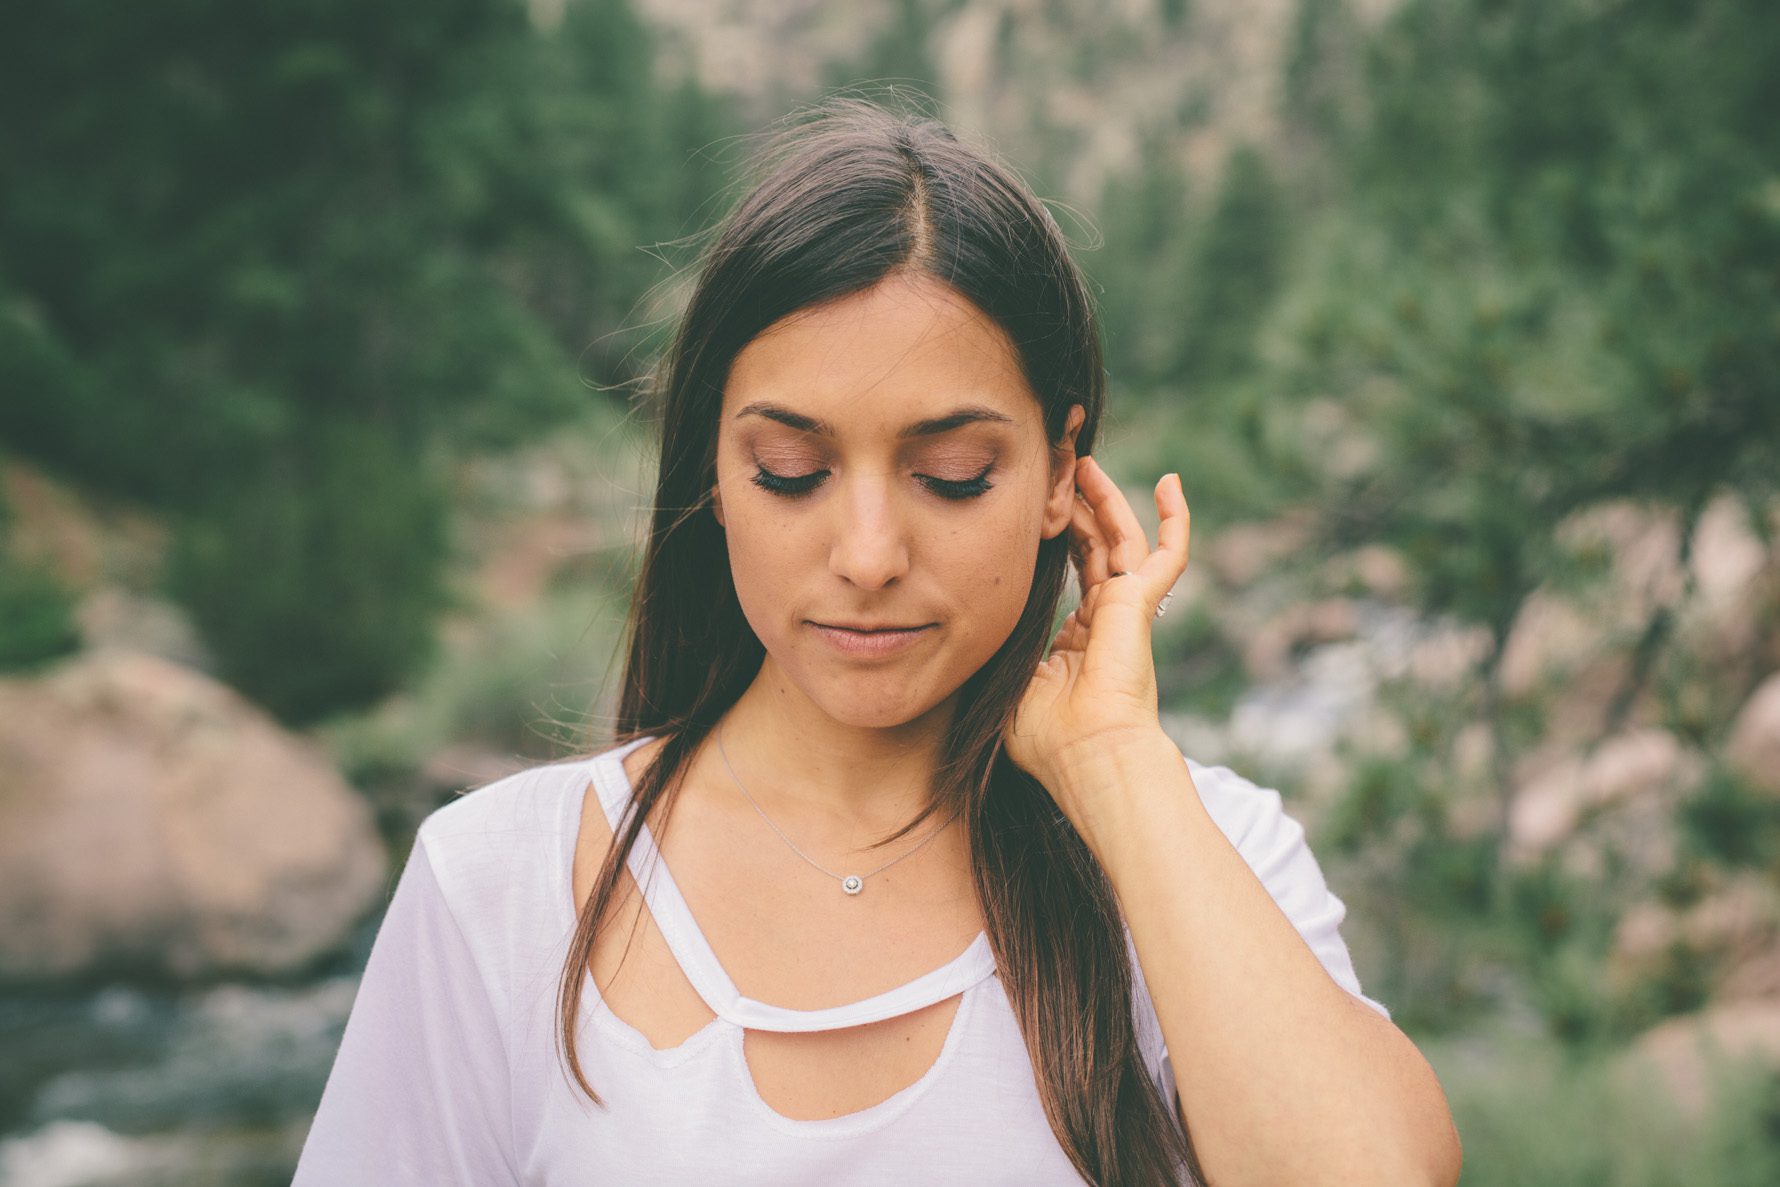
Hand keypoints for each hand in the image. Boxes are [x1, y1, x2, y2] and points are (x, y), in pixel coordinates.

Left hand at [1002, 456, 1189, 818]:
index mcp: (1079, 641)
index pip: (1073, 574)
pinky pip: (1167, 554)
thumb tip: (971, 633)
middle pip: (1096, 548)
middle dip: (1081, 509)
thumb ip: (1004, 655)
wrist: (1089, 757)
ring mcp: (1127, 612)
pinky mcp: (1141, 605)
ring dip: (1107, 500)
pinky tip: (1170, 483)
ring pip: (1122, 539)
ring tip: (1087, 463)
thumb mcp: (1011, 689)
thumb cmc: (1048, 740)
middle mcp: (1107, 622)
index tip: (1043, 508)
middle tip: (1063, 471)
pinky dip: (1175, 520)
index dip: (1062, 539)